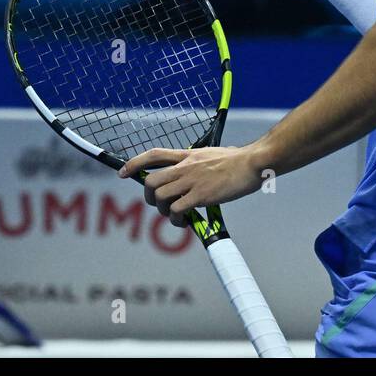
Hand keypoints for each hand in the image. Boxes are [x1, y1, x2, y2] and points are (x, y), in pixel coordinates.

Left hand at [118, 146, 262, 226]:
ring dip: (162, 211)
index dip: (134, 163)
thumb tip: (201, 170)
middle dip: (148, 197)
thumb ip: (201, 162)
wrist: (253, 162)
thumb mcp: (213, 154)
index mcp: (187, 155)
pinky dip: (175, 219)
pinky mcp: (200, 196)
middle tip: (158, 205)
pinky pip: (176, 210)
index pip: (153, 155)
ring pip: (159, 197)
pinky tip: (185, 221)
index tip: (123, 172)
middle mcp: (185, 167)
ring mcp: (191, 181)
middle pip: (150, 181)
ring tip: (175, 215)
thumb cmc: (239, 160)